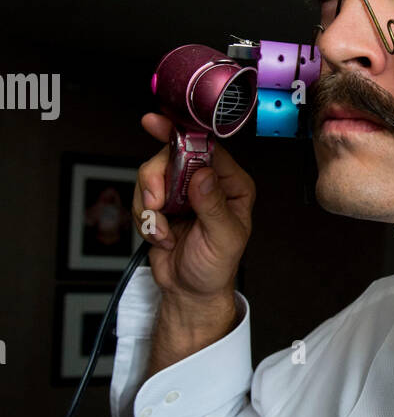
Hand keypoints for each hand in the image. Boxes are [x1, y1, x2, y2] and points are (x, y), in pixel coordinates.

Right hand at [132, 113, 254, 302]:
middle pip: (170, 155)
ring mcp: (181, 192)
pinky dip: (145, 220)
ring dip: (150, 207)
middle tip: (158, 205)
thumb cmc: (215, 268)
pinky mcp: (161, 204)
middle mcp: (205, 182)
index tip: (157, 124)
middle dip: (156, 182)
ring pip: (150, 176)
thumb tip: (204, 175)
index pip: (207, 148)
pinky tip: (161, 235)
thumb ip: (213, 206)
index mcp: (231, 185)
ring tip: (165, 230)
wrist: (191, 292)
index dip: (181, 135)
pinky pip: (140, 197)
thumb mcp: (223, 238)